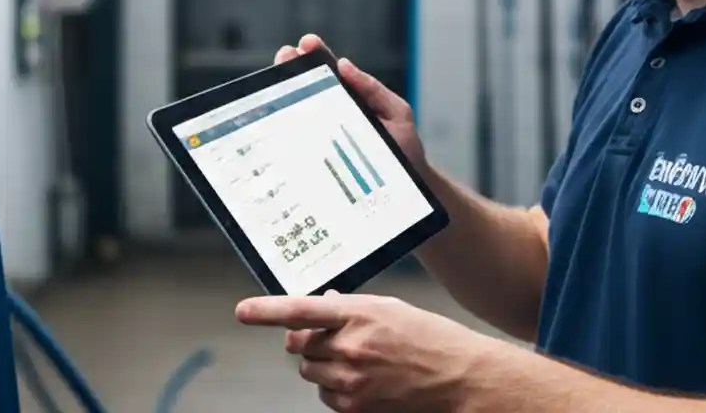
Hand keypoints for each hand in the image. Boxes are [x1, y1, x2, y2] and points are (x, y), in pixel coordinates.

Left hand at [237, 291, 493, 411]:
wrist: (461, 378)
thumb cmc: (429, 338)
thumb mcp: (389, 309)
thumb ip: (350, 307)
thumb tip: (321, 303)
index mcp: (360, 314)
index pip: (301, 310)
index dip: (266, 310)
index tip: (243, 311)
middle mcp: (351, 347)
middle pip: (299, 345)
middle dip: (309, 342)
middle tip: (333, 340)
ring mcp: (352, 380)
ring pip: (309, 371)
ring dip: (322, 366)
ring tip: (358, 362)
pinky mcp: (356, 408)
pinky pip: (324, 396)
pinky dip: (335, 389)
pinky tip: (364, 382)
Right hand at [276, 34, 428, 174]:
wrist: (406, 194)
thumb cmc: (403, 152)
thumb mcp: (397, 114)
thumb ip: (374, 90)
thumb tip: (344, 65)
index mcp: (352, 101)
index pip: (330, 74)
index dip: (317, 56)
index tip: (306, 43)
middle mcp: (333, 117)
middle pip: (308, 89)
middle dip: (295, 68)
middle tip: (286, 55)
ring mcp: (323, 138)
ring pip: (299, 112)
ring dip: (286, 92)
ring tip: (280, 73)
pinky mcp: (316, 159)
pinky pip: (298, 141)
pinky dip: (285, 127)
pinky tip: (275, 114)